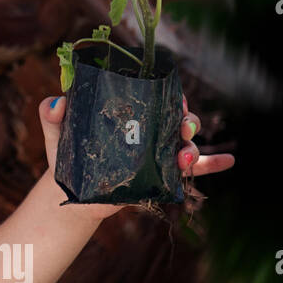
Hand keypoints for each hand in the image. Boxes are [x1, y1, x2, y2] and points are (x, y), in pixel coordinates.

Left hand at [39, 92, 235, 217]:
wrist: (71, 191)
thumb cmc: (66, 153)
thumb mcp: (56, 132)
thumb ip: (51, 115)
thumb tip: (56, 102)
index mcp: (129, 112)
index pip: (154, 95)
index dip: (167, 91)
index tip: (172, 95)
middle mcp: (149, 128)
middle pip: (177, 118)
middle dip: (187, 119)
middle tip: (182, 126)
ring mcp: (158, 152)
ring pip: (186, 144)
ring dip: (192, 148)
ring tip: (184, 157)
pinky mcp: (162, 176)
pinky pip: (195, 168)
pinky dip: (214, 162)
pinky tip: (230, 160)